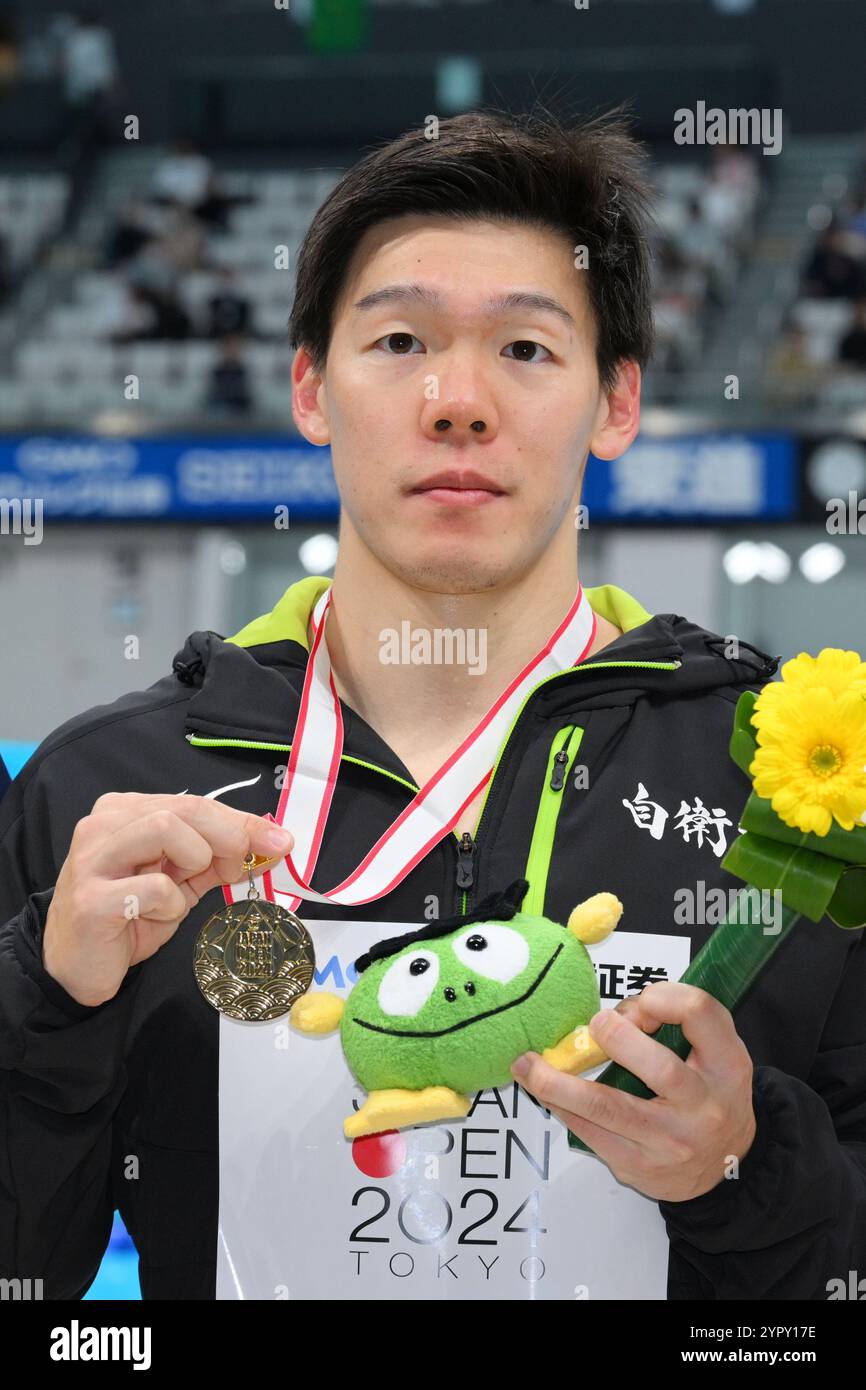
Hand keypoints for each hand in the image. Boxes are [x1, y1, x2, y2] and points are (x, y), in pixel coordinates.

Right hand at [43, 792, 294, 1007]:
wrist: (76, 965)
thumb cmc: (129, 916)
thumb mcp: (179, 881)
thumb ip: (217, 858)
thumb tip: (271, 842)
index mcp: (125, 812)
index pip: (194, 803)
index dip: (242, 820)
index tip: (279, 840)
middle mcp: (104, 825)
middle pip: (184, 808)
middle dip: (230, 834)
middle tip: (249, 861)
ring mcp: (93, 858)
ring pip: (166, 829)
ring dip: (194, 861)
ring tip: (183, 890)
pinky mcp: (91, 898)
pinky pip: (155, 887)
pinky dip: (171, 905)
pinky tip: (155, 917)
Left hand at [511, 982, 756, 1202]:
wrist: (725, 1166)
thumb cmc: (712, 1094)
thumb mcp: (717, 1052)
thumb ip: (681, 1020)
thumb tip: (618, 1011)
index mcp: (727, 1065)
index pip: (700, 1014)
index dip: (664, 997)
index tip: (644, 1002)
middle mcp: (703, 1106)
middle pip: (658, 1067)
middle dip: (615, 1037)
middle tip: (595, 1026)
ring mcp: (669, 1141)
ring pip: (607, 1107)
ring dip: (558, 1083)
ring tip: (526, 1064)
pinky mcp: (638, 1164)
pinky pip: (589, 1132)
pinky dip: (559, 1105)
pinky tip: (541, 1088)